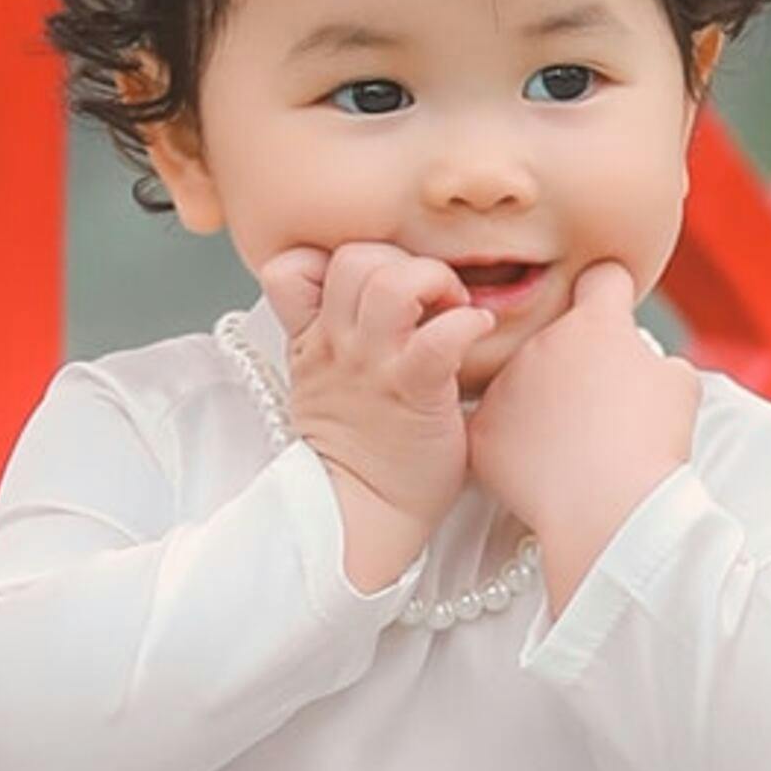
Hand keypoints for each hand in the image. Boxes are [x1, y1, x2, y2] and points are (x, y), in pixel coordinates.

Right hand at [259, 238, 476, 590]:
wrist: (361, 514)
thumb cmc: (360, 451)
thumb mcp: (322, 385)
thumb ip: (336, 337)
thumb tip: (379, 300)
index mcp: (313, 340)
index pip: (292, 265)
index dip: (334, 257)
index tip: (373, 281)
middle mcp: (338, 344)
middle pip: (354, 256)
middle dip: (401, 259)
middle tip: (431, 294)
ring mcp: (374, 365)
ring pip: (390, 280)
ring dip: (433, 279)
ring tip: (453, 305)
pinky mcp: (414, 390)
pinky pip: (439, 333)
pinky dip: (467, 321)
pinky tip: (477, 330)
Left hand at [465, 264, 696, 615]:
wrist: (610, 507)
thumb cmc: (651, 447)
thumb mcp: (681, 386)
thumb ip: (659, 360)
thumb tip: (649, 365)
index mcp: (595, 324)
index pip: (601, 280)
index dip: (612, 296)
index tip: (613, 314)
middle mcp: (543, 343)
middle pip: (557, 340)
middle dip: (575, 365)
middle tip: (598, 408)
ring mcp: (506, 385)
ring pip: (522, 384)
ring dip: (541, 404)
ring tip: (572, 445)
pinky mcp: (482, 429)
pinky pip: (496, 427)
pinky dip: (514, 445)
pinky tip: (541, 466)